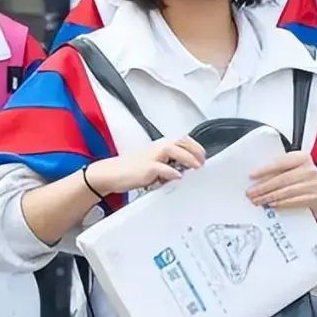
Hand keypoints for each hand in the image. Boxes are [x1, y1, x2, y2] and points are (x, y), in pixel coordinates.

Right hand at [85, 136, 205, 195]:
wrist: (112, 173)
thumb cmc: (132, 169)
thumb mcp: (155, 165)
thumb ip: (169, 165)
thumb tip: (184, 171)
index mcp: (161, 146)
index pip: (182, 140)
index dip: (195, 146)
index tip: (204, 155)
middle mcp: (158, 148)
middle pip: (181, 142)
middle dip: (195, 150)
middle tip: (203, 161)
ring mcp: (152, 157)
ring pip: (173, 151)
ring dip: (187, 157)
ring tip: (197, 166)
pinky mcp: (146, 169)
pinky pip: (161, 168)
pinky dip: (171, 172)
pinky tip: (178, 176)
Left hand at [248, 151, 316, 212]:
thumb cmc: (300, 179)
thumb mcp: (292, 168)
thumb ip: (278, 169)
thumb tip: (256, 177)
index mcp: (302, 157)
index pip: (281, 162)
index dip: (265, 169)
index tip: (252, 176)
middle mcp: (309, 169)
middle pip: (282, 179)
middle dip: (263, 187)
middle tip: (250, 192)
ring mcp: (313, 184)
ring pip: (286, 191)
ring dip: (269, 197)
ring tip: (257, 200)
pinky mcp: (314, 198)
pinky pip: (294, 201)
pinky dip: (280, 203)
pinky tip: (270, 204)